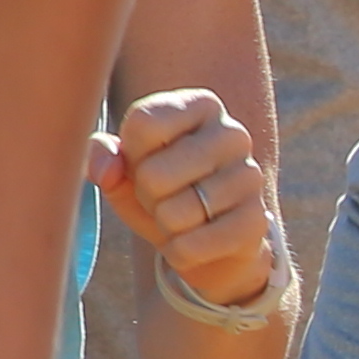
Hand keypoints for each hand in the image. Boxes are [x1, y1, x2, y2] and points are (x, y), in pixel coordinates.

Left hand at [92, 86, 274, 302]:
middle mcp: (232, 134)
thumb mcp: (124, 169)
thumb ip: (102, 156)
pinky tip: (194, 243)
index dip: (131, 155)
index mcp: (201, 105)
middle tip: (165, 198)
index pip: (143, 124)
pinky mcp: (257, 221)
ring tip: (183, 219)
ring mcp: (250, 177)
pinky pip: (192, 245)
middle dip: (147, 197)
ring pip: (173, 214)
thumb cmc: (162, 190)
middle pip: (154, 174)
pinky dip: (180, 253)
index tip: (146, 162)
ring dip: (165, 226)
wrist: (211, 240)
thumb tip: (106, 172)